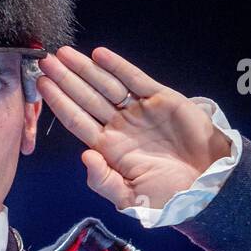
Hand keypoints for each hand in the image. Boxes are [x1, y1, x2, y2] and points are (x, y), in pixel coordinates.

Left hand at [38, 46, 232, 209]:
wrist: (208, 184)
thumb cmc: (168, 196)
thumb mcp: (129, 197)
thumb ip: (103, 181)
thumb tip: (84, 156)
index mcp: (108, 148)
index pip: (76, 120)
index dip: (59, 103)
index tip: (41, 86)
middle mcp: (119, 126)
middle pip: (85, 98)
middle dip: (65, 80)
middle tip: (45, 61)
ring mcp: (138, 111)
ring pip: (106, 85)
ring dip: (85, 69)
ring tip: (64, 53)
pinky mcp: (161, 99)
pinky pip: (135, 79)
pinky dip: (117, 66)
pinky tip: (99, 55)